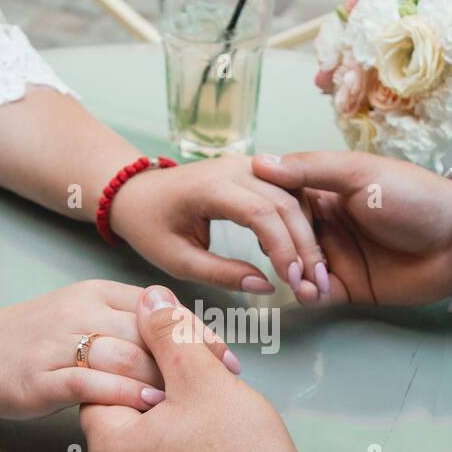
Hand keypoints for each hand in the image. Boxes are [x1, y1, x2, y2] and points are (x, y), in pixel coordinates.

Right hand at [0, 280, 236, 419]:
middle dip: (192, 357)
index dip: (197, 332)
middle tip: (224, 383)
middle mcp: (80, 311)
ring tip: (195, 400)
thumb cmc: (33, 343)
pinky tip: (151, 404)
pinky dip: (125, 392)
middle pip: (149, 329)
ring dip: (164, 376)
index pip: (159, 306)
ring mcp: (58, 342)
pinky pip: (91, 381)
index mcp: (96, 293)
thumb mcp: (82, 318)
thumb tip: (183, 343)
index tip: (228, 358)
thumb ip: (127, 324)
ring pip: (124, 353)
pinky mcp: (41, 375)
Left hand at [80, 285, 304, 451]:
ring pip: (150, 435)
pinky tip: (222, 438)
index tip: (182, 353)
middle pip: (128, 406)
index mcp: (108, 448)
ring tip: (220, 407)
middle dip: (166, 383)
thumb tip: (149, 299)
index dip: (145, 354)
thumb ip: (170, 333)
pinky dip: (188, 444)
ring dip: (180, 413)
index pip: (105, 379)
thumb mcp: (203, 379)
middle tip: (208, 376)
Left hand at [109, 155, 326, 299]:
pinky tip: (299, 250)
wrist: (137, 193)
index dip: (284, 248)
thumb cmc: (151, 226)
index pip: (261, 213)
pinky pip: (287, 191)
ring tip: (312, 270)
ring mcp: (246, 164)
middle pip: (286, 201)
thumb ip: (221, 274)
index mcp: (211, 187)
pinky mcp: (254, 170)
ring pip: (294, 194)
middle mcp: (234, 167)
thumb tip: (266, 287)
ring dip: (307, 232)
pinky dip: (299, 220)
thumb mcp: (177, 260)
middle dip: (304, 244)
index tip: (294, 281)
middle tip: (314, 282)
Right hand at [251, 152, 451, 305]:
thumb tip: (259, 162)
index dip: (266, 210)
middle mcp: (326, 224)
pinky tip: (313, 291)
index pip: (281, 200)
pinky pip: (318, 294)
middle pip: (284, 237)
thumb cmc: (413, 197)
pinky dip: (310, 294)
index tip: (254, 217)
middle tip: (278, 255)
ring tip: (299, 278)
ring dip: (293, 274)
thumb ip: (310, 169)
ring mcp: (337, 257)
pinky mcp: (350, 286)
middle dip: (278, 249)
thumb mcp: (359, 173)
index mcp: (326, 191)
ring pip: (297, 269)